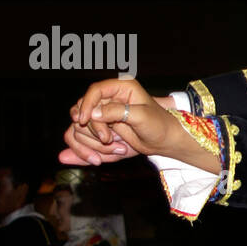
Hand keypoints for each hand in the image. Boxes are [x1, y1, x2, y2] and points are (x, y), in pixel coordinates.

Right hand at [59, 81, 176, 165]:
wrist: (164, 142)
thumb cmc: (159, 125)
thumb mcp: (141, 116)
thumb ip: (118, 111)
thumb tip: (93, 113)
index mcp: (122, 87)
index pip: (95, 90)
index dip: (87, 105)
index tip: (84, 120)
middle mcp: (110, 97)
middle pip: (85, 109)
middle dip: (93, 129)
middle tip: (108, 140)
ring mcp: (104, 113)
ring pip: (82, 125)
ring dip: (93, 141)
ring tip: (118, 149)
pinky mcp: (102, 127)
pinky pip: (85, 136)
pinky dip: (89, 148)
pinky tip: (98, 158)